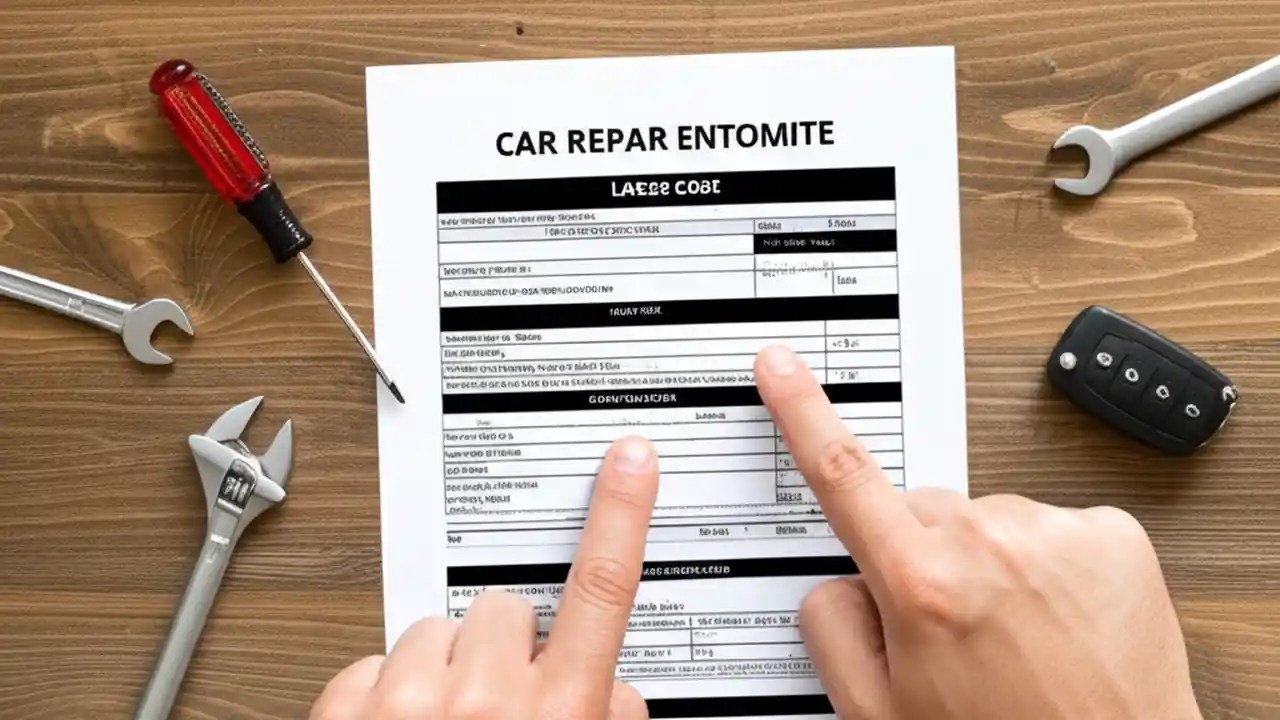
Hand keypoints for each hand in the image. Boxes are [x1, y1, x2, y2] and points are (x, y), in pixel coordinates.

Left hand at [311, 436, 658, 719]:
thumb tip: (612, 692)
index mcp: (556, 718)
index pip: (602, 592)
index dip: (621, 516)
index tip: (630, 464)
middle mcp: (483, 702)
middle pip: (505, 611)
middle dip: (504, 650)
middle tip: (499, 704)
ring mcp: (407, 704)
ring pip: (434, 630)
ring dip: (441, 670)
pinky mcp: (344, 714)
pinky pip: (369, 659)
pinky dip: (380, 691)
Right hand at [753, 345, 1201, 719]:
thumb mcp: (877, 714)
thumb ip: (831, 632)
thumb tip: (838, 581)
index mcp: (920, 584)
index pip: (842, 476)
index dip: (802, 413)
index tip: (783, 368)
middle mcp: (986, 542)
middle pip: (920, 510)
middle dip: (919, 553)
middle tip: (950, 629)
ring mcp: (1054, 531)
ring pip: (987, 518)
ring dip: (988, 560)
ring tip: (1014, 634)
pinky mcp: (1112, 533)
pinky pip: (1050, 525)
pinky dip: (1048, 563)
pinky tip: (1057, 619)